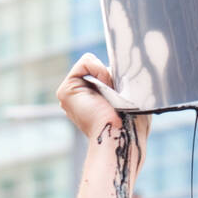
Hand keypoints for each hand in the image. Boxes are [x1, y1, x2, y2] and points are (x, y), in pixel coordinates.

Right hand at [56, 54, 149, 175]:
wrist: (121, 135)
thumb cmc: (132, 124)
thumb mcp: (131, 98)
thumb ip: (123, 83)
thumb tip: (121, 71)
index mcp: (92, 99)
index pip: (103, 72)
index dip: (115, 78)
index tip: (121, 96)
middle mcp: (79, 97)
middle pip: (98, 68)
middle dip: (111, 76)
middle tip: (116, 98)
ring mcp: (70, 94)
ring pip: (92, 63)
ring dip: (107, 75)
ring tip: (110, 97)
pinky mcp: (65, 90)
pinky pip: (86, 61)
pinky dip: (99, 70)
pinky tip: (104, 89)